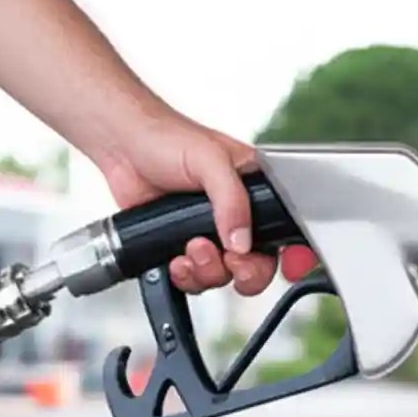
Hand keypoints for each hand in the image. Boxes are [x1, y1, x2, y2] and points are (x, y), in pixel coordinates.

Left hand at [96, 108, 280, 295]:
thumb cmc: (167, 138)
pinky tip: (176, 258)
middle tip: (230, 260)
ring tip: (192, 247)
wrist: (123, 147)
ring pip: (225, 275)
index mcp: (255, 189)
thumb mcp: (210, 160)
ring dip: (209, 270)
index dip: (295, 252)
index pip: (288, 227)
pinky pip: (196, 278)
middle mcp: (237, 215)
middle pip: (259, 263)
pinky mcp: (183, 246)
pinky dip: (187, 276)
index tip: (292, 266)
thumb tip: (242, 241)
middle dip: (245, 270)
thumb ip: (232, 200)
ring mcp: (211, 233)